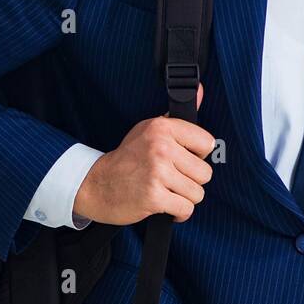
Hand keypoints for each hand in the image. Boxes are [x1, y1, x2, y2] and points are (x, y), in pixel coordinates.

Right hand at [74, 83, 213, 224]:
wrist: (96, 184)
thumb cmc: (127, 159)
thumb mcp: (148, 130)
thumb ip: (176, 116)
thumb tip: (201, 90)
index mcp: (162, 128)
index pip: (207, 143)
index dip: (198, 155)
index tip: (184, 159)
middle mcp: (161, 148)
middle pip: (205, 173)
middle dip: (191, 181)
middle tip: (173, 179)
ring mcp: (157, 173)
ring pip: (197, 193)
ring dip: (184, 198)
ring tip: (168, 191)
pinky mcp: (154, 197)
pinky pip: (186, 209)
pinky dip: (179, 213)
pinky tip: (167, 206)